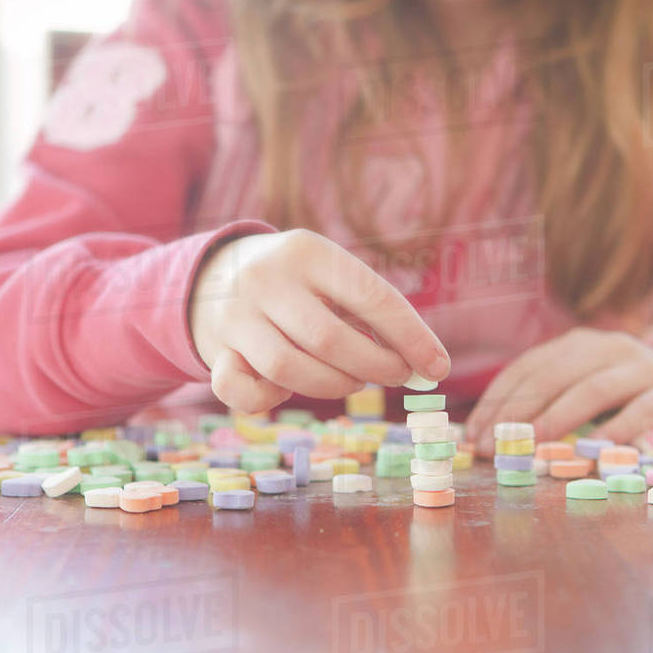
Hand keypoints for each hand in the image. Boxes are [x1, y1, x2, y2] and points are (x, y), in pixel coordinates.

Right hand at [190, 229, 449, 412]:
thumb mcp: (332, 276)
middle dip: (375, 366)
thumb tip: (429, 366)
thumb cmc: (300, 284)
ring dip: (333, 385)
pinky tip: (288, 389)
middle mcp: (264, 278)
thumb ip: (376, 315)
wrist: (215, 275)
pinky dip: (272, 401)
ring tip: (351, 379)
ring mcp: (234, 314)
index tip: (438, 367)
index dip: (410, 336)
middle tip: (396, 375)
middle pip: (329, 339)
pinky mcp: (214, 350)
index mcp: (307, 251)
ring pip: (288, 369)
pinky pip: (243, 393)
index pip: (369, 296)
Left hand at [464, 327, 652, 455]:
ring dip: (559, 418)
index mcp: (578, 344)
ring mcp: (642, 367)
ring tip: (535, 445)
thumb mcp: (586, 385)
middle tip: (495, 446)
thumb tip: (493, 437)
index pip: (528, 367)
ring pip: (593, 389)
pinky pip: (641, 410)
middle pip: (554, 375)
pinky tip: (594, 449)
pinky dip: (616, 429)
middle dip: (519, 412)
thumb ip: (548, 401)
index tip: (475, 434)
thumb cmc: (628, 393)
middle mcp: (607, 347)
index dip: (498, 400)